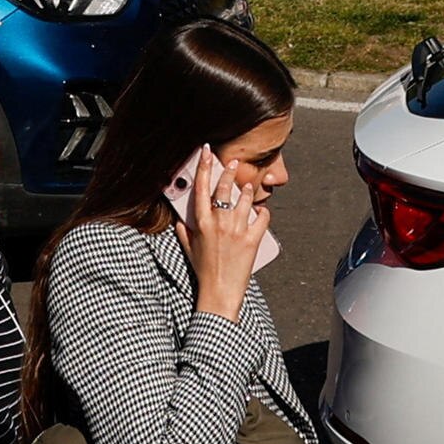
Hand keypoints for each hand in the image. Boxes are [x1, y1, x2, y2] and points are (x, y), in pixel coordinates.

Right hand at [186, 162, 273, 313]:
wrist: (219, 292)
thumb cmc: (203, 271)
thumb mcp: (189, 249)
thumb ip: (184, 231)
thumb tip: (180, 220)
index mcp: (201, 222)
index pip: (201, 187)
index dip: (204, 166)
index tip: (206, 152)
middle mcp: (219, 222)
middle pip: (225, 188)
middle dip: (230, 171)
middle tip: (234, 163)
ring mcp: (237, 230)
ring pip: (245, 199)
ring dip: (247, 191)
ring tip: (247, 188)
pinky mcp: (252, 239)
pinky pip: (262, 217)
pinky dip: (263, 213)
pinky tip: (261, 212)